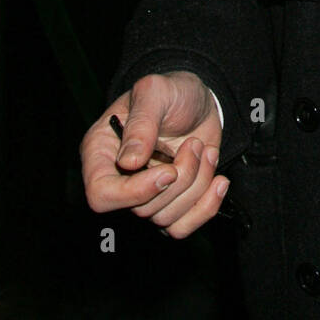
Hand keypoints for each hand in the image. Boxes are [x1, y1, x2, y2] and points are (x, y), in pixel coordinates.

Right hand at [81, 70, 225, 237]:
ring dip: (197, 184)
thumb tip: (129, 162)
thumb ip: (142, 123)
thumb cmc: (171, 92)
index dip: (134, 192)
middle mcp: (118, 180)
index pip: (101, 194)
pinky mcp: (170, 204)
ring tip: (203, 150)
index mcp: (100, 153)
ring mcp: (145, 195)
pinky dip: (206, 206)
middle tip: (194, 144)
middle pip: (142, 209)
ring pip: (166, 219)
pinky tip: (219, 181)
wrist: (200, 102)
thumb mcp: (155, 92)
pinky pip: (182, 227)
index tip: (168, 171)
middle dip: (181, 178)